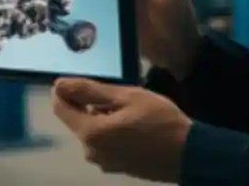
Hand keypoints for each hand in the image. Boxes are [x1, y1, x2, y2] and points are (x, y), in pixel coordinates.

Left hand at [52, 77, 192, 182]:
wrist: (188, 154)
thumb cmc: (160, 120)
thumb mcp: (127, 96)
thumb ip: (90, 90)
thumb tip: (61, 84)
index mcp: (91, 133)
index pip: (60, 108)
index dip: (64, 91)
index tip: (79, 80)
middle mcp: (91, 151)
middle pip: (76, 120)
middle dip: (88, 104)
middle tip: (117, 94)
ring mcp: (103, 163)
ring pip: (91, 131)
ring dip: (101, 117)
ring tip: (129, 109)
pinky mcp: (115, 168)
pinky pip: (103, 143)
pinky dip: (110, 131)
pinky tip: (132, 125)